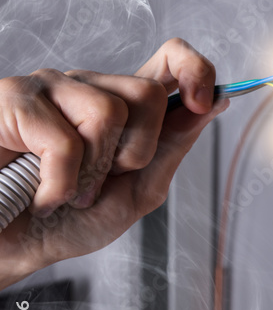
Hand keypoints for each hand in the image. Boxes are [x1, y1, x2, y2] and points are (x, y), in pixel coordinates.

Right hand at [0, 38, 228, 287]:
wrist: (7, 249)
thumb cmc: (64, 222)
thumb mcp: (135, 192)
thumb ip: (172, 148)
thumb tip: (214, 103)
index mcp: (121, 106)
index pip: (170, 61)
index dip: (195, 70)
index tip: (204, 103)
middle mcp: (87, 87)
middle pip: (148, 92)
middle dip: (136, 151)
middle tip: (102, 182)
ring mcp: (48, 87)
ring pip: (109, 111)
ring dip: (93, 171)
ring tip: (68, 192)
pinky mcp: (12, 99)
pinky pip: (65, 141)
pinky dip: (60, 185)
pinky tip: (43, 196)